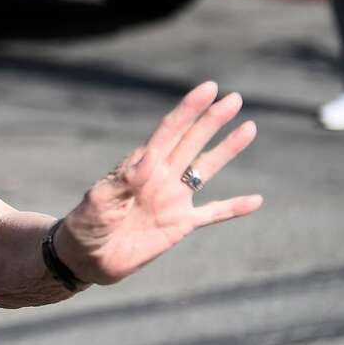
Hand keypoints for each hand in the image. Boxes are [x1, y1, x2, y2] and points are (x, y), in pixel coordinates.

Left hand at [57, 81, 261, 285]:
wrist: (87, 256)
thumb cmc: (86, 224)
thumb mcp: (99, 200)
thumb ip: (124, 181)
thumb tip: (150, 159)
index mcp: (140, 165)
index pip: (169, 131)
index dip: (188, 109)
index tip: (208, 88)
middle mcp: (160, 176)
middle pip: (192, 141)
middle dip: (213, 119)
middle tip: (236, 97)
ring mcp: (172, 199)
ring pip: (206, 169)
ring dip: (228, 150)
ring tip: (249, 128)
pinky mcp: (180, 225)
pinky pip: (213, 214)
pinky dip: (234, 208)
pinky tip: (257, 201)